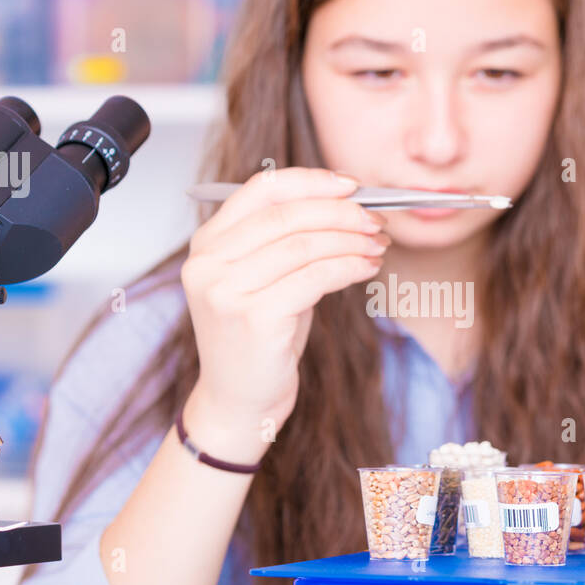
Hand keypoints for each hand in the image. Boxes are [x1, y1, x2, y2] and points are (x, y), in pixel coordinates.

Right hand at [179, 168, 388, 459]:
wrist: (240, 402)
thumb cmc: (259, 339)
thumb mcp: (264, 280)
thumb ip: (288, 241)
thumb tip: (347, 204)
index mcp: (207, 245)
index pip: (260, 191)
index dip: (310, 181)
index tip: (350, 185)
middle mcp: (208, 264)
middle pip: (287, 216)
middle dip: (340, 212)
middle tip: (375, 218)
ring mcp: (227, 291)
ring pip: (305, 245)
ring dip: (351, 240)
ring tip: (377, 244)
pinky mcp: (254, 318)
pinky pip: (316, 277)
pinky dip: (350, 266)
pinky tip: (368, 267)